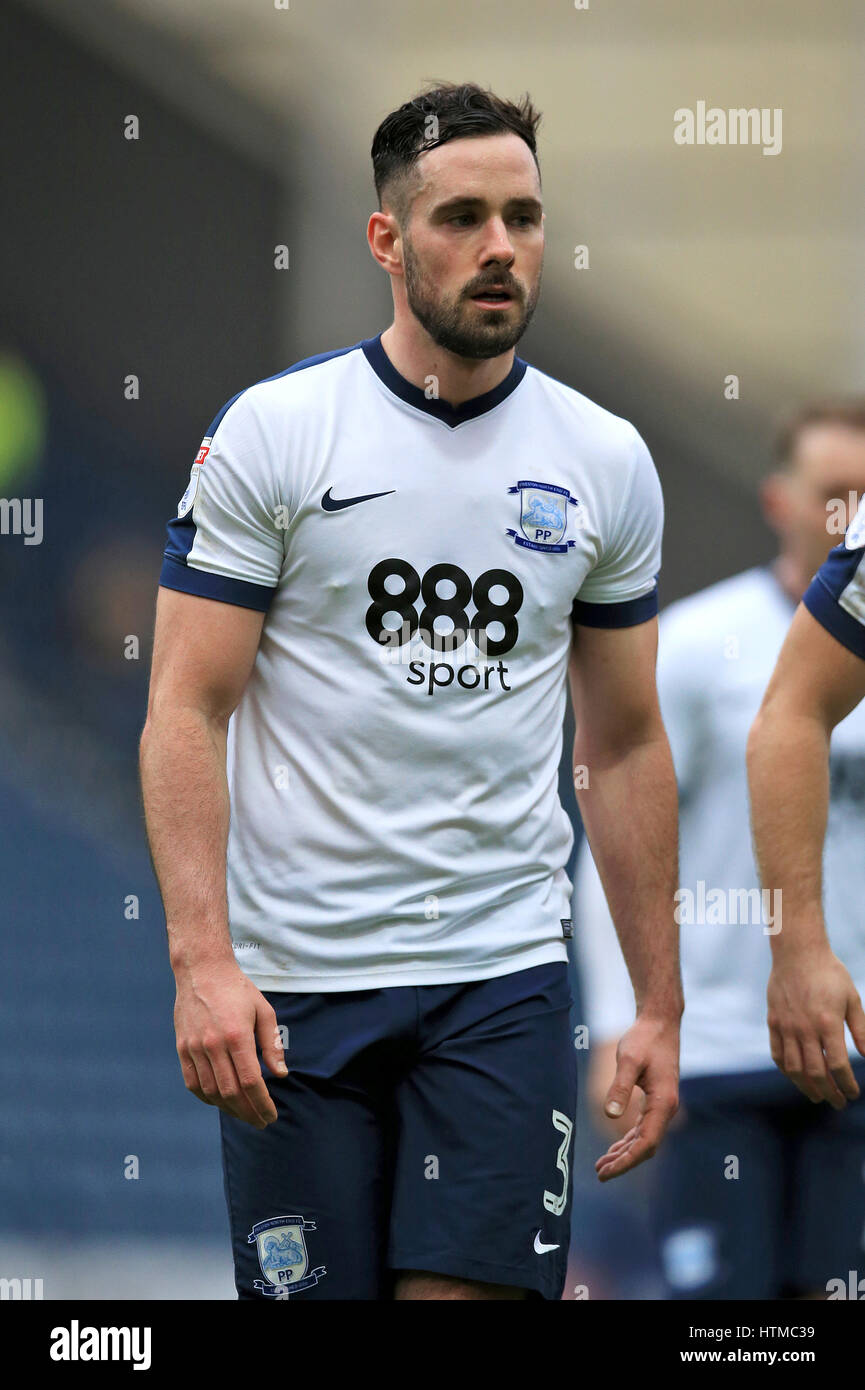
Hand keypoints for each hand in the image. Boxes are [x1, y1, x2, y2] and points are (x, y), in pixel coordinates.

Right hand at [174, 957, 287, 1127]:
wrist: (202, 971)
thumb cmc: (238, 990)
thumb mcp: (264, 1010)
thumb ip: (271, 1044)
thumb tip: (280, 1074)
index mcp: (237, 1035)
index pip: (250, 1082)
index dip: (262, 1104)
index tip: (271, 1115)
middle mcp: (213, 1045)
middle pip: (230, 1093)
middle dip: (248, 1113)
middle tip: (261, 1122)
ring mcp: (195, 1048)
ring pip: (211, 1092)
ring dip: (228, 1109)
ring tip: (244, 1114)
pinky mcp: (182, 1048)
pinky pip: (193, 1083)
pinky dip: (207, 1098)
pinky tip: (220, 1102)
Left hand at [594, 1014, 679, 1181]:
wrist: (660, 1022)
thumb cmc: (644, 1039)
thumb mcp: (628, 1060)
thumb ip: (620, 1088)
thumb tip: (611, 1116)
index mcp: (663, 1103)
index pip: (646, 1143)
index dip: (627, 1161)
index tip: (607, 1172)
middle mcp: (666, 1108)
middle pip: (646, 1147)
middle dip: (624, 1162)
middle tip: (599, 1174)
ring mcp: (662, 1105)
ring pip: (645, 1140)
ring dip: (625, 1153)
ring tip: (602, 1166)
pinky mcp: (656, 1100)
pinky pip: (643, 1128)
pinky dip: (629, 1140)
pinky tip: (615, 1148)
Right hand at [767, 942, 864, 1107]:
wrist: (797, 952)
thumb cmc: (829, 973)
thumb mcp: (852, 999)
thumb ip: (861, 1030)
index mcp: (828, 1023)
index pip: (838, 1066)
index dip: (847, 1084)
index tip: (854, 1093)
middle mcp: (805, 1029)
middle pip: (816, 1073)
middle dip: (829, 1093)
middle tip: (838, 1103)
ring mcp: (786, 1026)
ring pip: (794, 1068)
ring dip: (806, 1087)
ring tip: (817, 1096)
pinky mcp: (773, 1021)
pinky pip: (777, 1054)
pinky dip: (787, 1070)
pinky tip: (796, 1077)